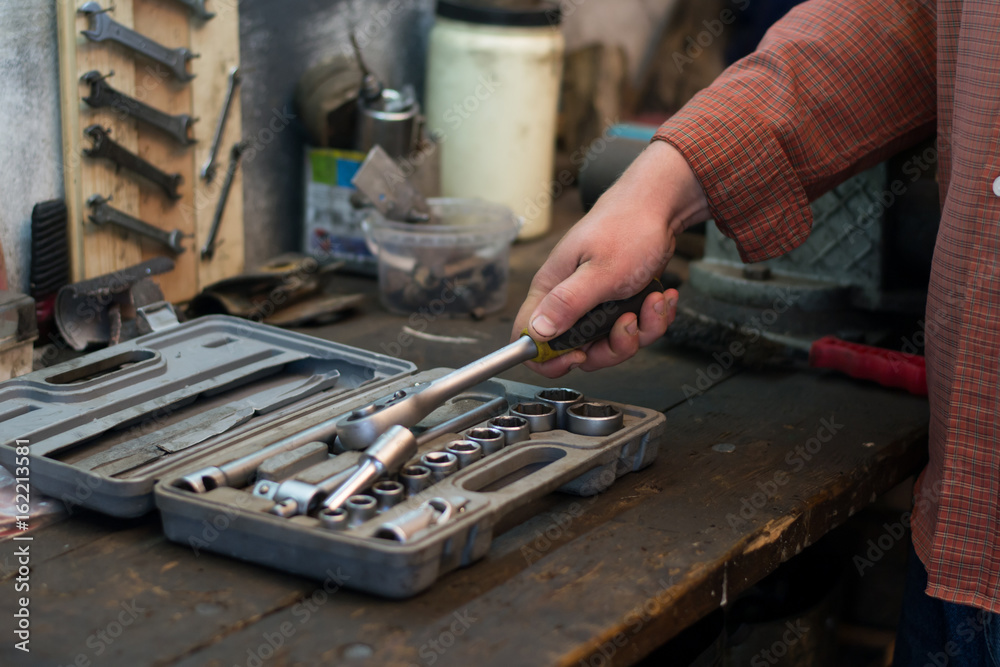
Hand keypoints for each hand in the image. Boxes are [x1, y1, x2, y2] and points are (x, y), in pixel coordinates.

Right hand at [512, 140, 709, 377]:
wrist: (661, 205)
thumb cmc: (628, 227)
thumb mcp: (601, 271)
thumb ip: (567, 303)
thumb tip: (536, 332)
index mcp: (552, 290)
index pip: (528, 338)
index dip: (548, 358)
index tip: (578, 355)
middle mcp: (569, 300)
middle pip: (576, 350)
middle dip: (611, 347)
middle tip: (629, 322)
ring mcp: (594, 303)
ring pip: (609, 343)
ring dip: (640, 330)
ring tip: (654, 301)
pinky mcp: (617, 303)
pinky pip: (631, 330)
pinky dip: (652, 318)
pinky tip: (662, 296)